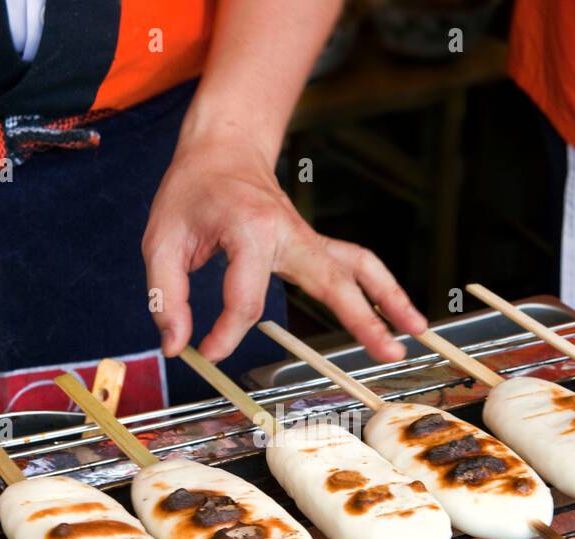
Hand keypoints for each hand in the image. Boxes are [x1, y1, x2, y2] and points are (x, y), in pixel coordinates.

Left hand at [142, 130, 426, 361]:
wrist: (222, 150)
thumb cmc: (192, 192)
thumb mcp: (161, 239)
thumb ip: (166, 295)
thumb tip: (177, 344)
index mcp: (250, 230)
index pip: (246, 300)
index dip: (226, 335)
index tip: (207, 353)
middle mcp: (290, 233)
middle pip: (333, 282)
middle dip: (361, 320)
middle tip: (387, 353)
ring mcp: (309, 238)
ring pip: (360, 269)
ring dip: (390, 300)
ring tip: (412, 335)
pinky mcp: (316, 245)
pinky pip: (357, 266)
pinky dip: (382, 290)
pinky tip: (400, 316)